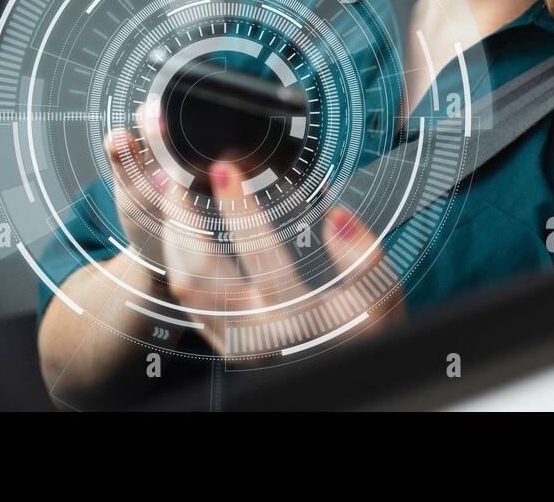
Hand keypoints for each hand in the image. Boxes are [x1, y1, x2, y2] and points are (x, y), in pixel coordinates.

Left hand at [159, 159, 407, 360]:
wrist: (352, 383)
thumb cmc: (365, 338)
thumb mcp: (381, 298)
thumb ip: (362, 255)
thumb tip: (336, 216)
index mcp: (295, 315)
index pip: (258, 252)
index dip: (237, 206)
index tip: (226, 169)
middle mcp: (257, 330)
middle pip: (200, 269)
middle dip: (183, 217)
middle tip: (177, 178)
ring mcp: (235, 340)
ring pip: (183, 284)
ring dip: (174, 238)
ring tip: (173, 200)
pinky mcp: (226, 345)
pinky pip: (186, 302)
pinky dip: (178, 263)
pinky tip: (181, 237)